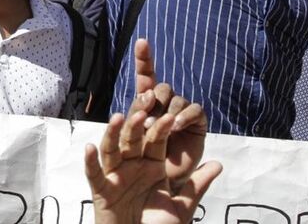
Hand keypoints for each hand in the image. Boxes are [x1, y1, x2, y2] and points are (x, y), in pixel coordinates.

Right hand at [85, 106, 220, 223]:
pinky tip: (89, 147)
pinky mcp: (101, 189)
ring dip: (113, 133)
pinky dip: (90, 161)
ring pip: (112, 149)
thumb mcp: (181, 207)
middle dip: (138, 121)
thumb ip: (197, 185)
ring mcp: (115, 176)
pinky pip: (94, 173)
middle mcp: (132, 166)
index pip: (155, 140)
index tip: (169, 114)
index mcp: (152, 165)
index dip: (161, 127)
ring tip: (119, 117)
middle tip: (144, 102)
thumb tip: (218, 164)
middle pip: (132, 138)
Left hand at [132, 39, 207, 188]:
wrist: (163, 187)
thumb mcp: (131, 140)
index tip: (142, 40)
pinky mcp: (197, 122)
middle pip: (160, 87)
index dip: (144, 58)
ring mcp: (182, 112)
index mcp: (146, 104)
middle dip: (153, 99)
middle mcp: (164, 104)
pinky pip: (194, 109)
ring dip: (167, 110)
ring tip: (160, 127)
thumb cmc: (144, 163)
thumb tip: (141, 98)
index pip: (145, 77)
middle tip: (145, 118)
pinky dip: (184, 116)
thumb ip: (135, 117)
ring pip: (175, 98)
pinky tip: (177, 126)